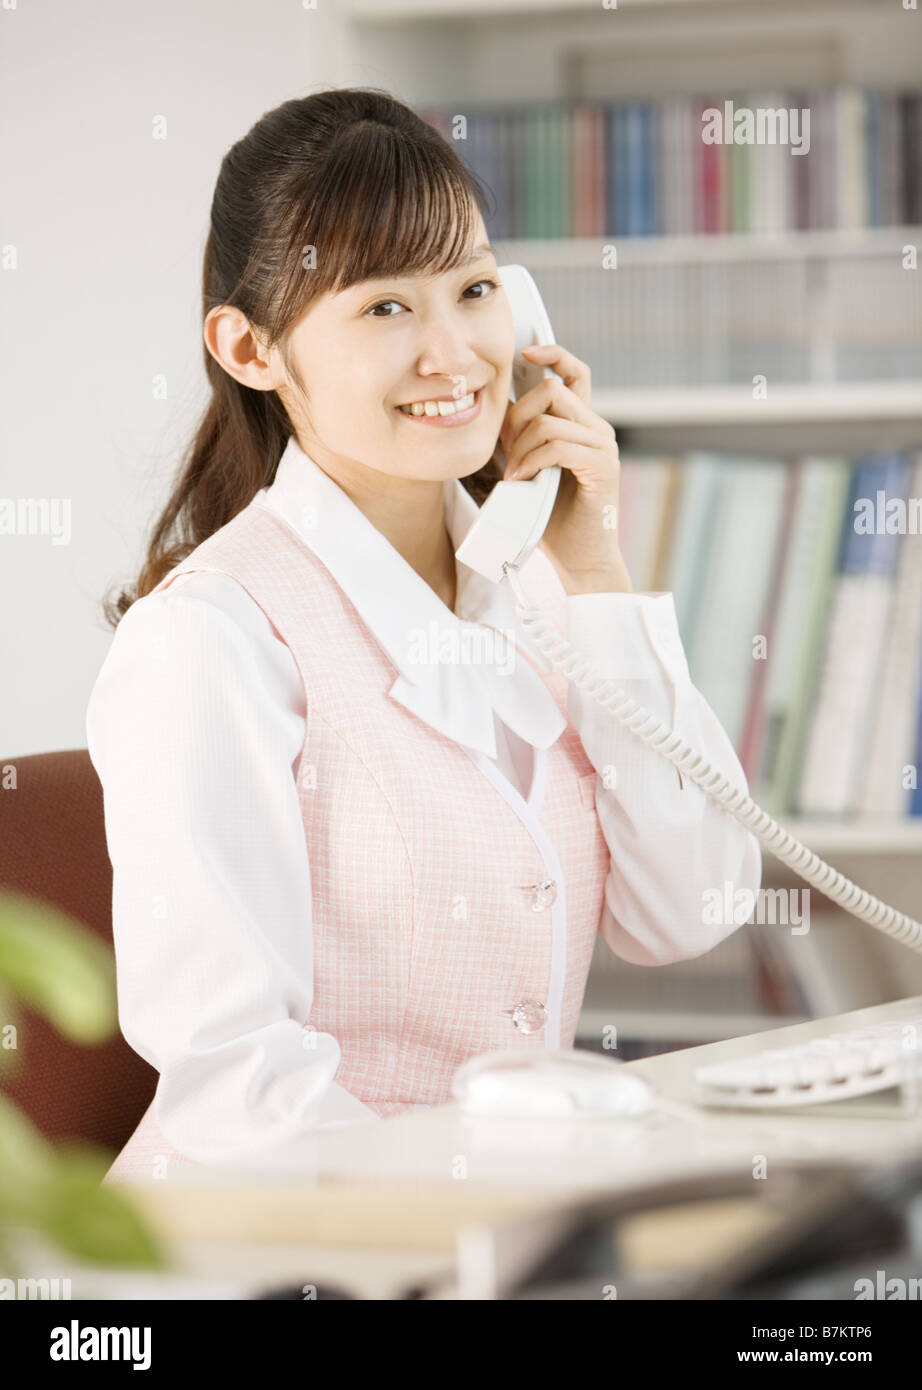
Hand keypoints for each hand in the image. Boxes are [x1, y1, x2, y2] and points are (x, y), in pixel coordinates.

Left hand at [497, 344, 631, 593]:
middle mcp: (597, 429)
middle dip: (519, 416)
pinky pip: (559, 446)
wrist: (577, 560)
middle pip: (552, 391)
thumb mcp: (528, 467)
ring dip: (522, 448)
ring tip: (515, 476)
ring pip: (550, 420)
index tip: (524, 352)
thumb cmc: (551, 519)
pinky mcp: (603, 468)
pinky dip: (533, 461)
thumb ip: (521, 438)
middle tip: (507, 451)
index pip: (574, 372)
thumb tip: (497, 410)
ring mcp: (603, 447)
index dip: (553, 354)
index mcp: (581, 424)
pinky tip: (524, 480)